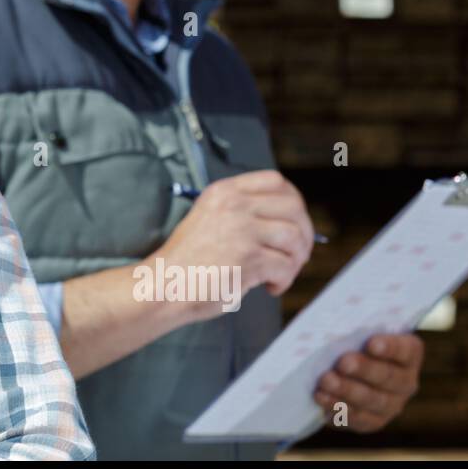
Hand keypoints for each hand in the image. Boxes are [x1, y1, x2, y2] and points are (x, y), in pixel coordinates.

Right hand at [157, 170, 314, 319]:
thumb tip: (286, 223)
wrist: (164, 285)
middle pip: (293, 207)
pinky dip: (284, 280)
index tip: (294, 221)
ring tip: (279, 274)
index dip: (293, 201)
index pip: (275, 181)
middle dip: (303, 233)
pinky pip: (286, 266)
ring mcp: (242, 231)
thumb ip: (241, 212)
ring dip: (294, 260)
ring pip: (295, 238)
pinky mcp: (249, 258)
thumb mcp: (209, 218)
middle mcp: (234, 205)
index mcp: (224, 192)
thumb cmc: (187, 260)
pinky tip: (269, 286)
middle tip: (296, 254)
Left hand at [314, 333, 423, 432]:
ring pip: (372, 400)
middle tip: (343, 362)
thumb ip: (352, 327)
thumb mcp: (356, 329)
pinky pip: (357, 417)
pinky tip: (320, 396)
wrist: (344, 368)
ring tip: (326, 380)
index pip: (405, 350)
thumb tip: (333, 328)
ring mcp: (391, 404)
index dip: (390, 347)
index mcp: (409, 353)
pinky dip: (337, 407)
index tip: (371, 343)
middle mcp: (406, 381)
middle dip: (364, 369)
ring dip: (347, 390)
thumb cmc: (352, 339)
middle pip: (388, 377)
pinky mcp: (372, 421)